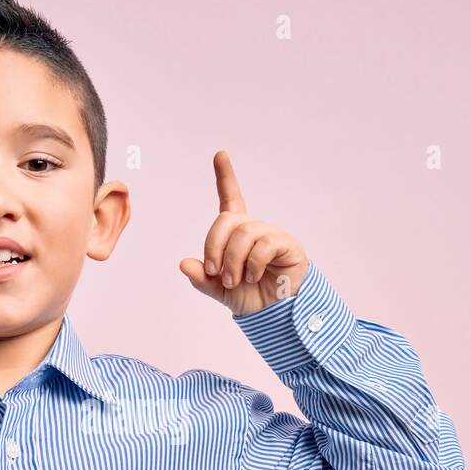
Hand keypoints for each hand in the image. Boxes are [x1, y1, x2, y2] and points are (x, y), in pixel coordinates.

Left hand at [179, 150, 308, 316]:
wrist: (274, 314)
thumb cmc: (249, 296)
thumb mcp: (218, 289)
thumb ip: (202, 278)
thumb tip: (184, 264)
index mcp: (236, 234)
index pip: (230, 199)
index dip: (226, 177)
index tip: (220, 155)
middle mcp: (253, 228)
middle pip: (226, 220)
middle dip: (214, 246)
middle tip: (215, 272)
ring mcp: (271, 234)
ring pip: (243, 233)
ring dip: (233, 260)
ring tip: (234, 280)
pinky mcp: (287, 244)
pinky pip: (264, 244)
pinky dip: (253, 264)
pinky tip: (253, 277)